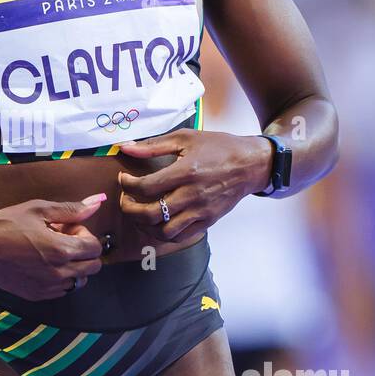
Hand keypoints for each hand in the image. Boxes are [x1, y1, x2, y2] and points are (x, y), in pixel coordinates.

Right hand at [0, 194, 105, 299]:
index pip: (95, 248)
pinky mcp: (37, 295)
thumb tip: (97, 203)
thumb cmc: (5, 224)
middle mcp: (58, 273)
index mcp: (61, 250)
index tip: (69, 229)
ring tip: (53, 253)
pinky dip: (60, 278)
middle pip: (93, 267)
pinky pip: (62, 290)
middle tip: (63, 240)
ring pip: (79, 281)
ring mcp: (48, 287)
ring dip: (74, 266)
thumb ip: (71, 210)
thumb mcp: (38, 209)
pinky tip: (43, 264)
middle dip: (84, 252)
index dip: (86, 235)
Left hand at [116, 129, 272, 245]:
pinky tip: (158, 222)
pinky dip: (164, 234)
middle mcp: (192, 195)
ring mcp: (201, 211)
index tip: (124, 179)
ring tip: (139, 214)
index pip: (145, 187)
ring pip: (164, 231)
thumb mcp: (185, 138)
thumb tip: (125, 146)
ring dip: (145, 225)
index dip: (127, 185)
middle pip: (150, 213)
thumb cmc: (218, 148)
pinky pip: (181, 237)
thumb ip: (153, 145)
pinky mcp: (208, 221)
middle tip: (125, 200)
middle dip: (129, 209)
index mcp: (185, 172)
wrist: (250, 164)